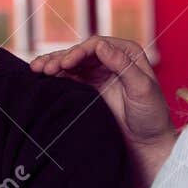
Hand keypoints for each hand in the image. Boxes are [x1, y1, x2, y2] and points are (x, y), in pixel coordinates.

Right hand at [31, 36, 174, 187]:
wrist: (146, 142)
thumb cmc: (151, 115)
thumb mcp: (141, 89)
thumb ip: (122, 65)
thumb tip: (100, 45)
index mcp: (128, 53)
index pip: (98, 45)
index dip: (79, 51)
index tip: (66, 63)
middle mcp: (112, 59)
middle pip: (81, 53)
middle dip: (61, 58)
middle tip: (45, 68)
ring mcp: (98, 73)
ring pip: (72, 63)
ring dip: (53, 64)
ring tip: (36, 69)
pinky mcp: (88, 88)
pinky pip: (68, 77)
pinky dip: (55, 76)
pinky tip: (40, 76)